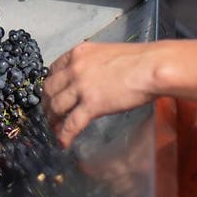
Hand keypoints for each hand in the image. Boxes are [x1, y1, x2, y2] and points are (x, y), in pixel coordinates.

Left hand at [42, 41, 157, 147]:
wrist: (150, 67)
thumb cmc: (137, 60)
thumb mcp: (105, 53)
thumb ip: (92, 63)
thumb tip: (91, 76)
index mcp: (77, 53)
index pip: (53, 70)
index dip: (49, 85)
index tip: (50, 94)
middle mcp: (74, 68)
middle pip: (49, 89)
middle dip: (46, 103)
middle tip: (48, 114)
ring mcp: (81, 87)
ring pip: (56, 106)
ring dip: (52, 120)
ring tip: (54, 129)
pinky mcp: (92, 105)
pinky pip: (71, 123)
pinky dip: (64, 135)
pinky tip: (63, 143)